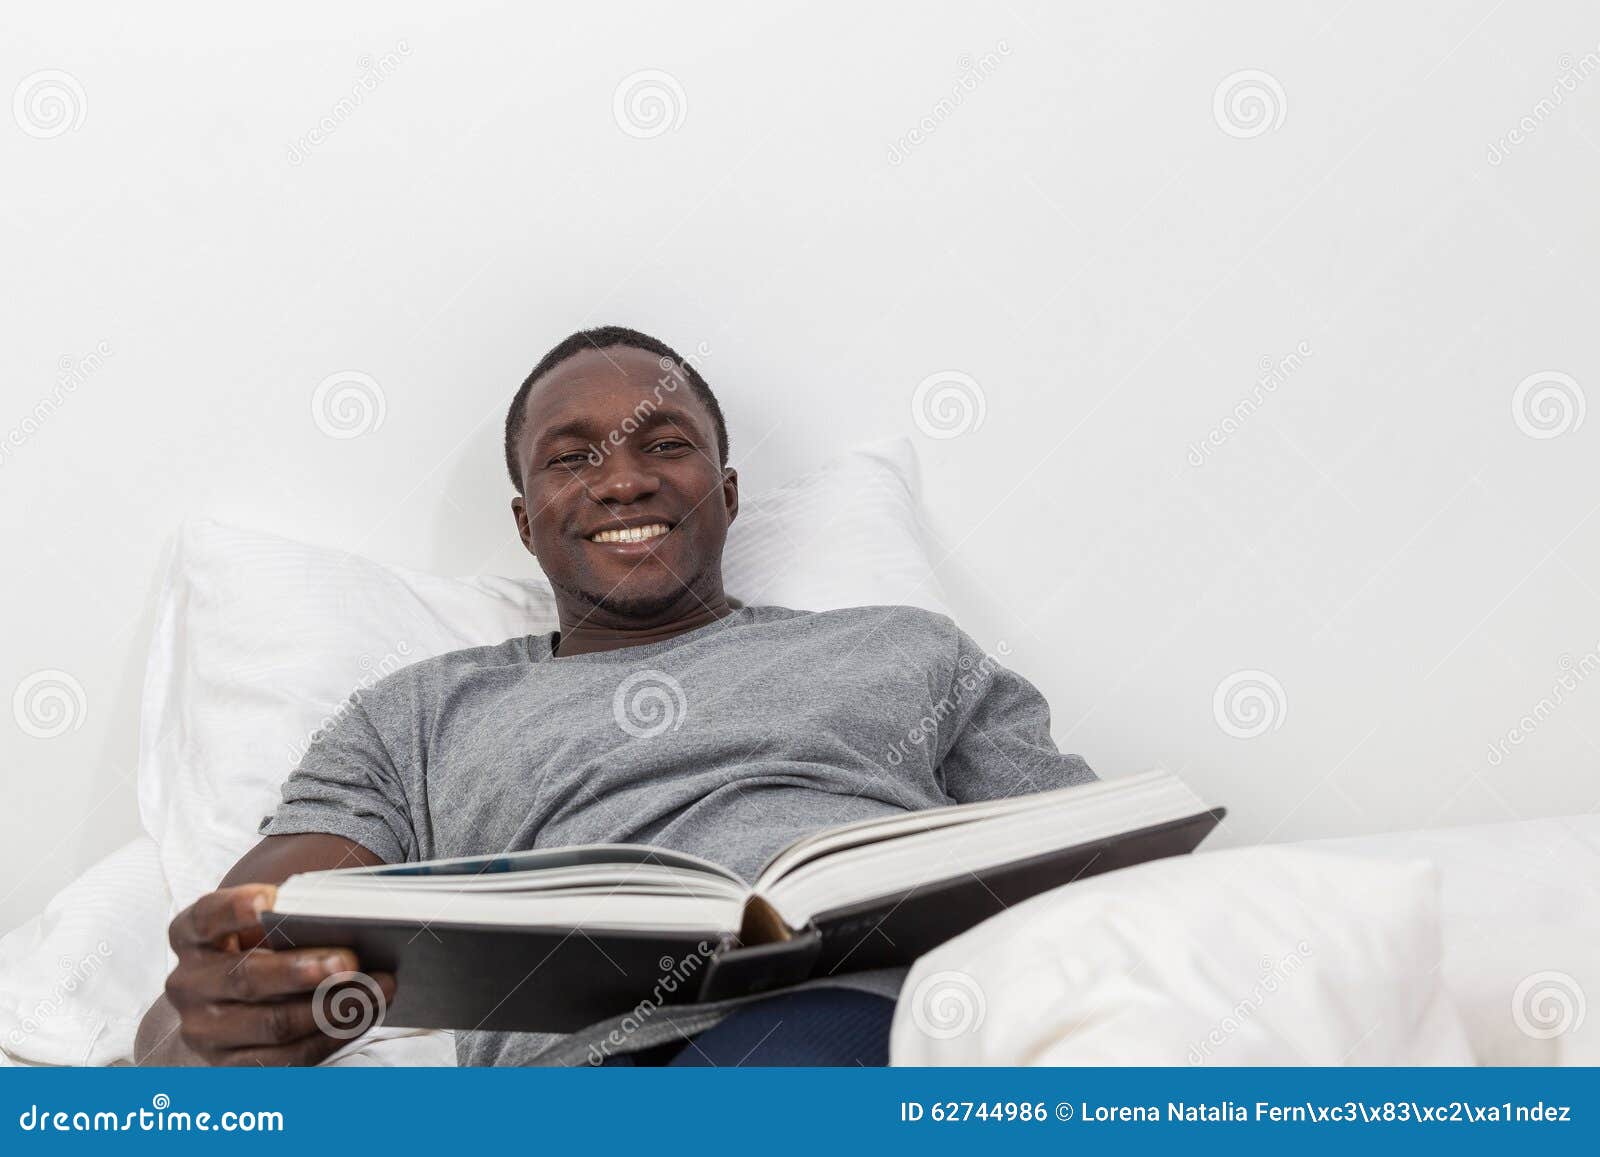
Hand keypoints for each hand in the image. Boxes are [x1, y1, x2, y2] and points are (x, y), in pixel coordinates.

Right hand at [161, 883, 395, 1065]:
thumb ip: (288, 919)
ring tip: (377, 989)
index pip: (208, 917)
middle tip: (351, 962)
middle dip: (304, 971)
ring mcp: (204, 1030)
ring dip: (333, 1008)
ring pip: (273, 1024)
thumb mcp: (259, 925)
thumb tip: (347, 920)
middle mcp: (189, 984)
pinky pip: (286, 1059)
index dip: (236, 908)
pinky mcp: (229, 1067)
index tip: (270, 903)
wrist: (224, 1005)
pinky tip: (365, 1016)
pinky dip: (331, 1037)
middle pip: (247, 978)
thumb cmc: (257, 948)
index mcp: (191, 936)